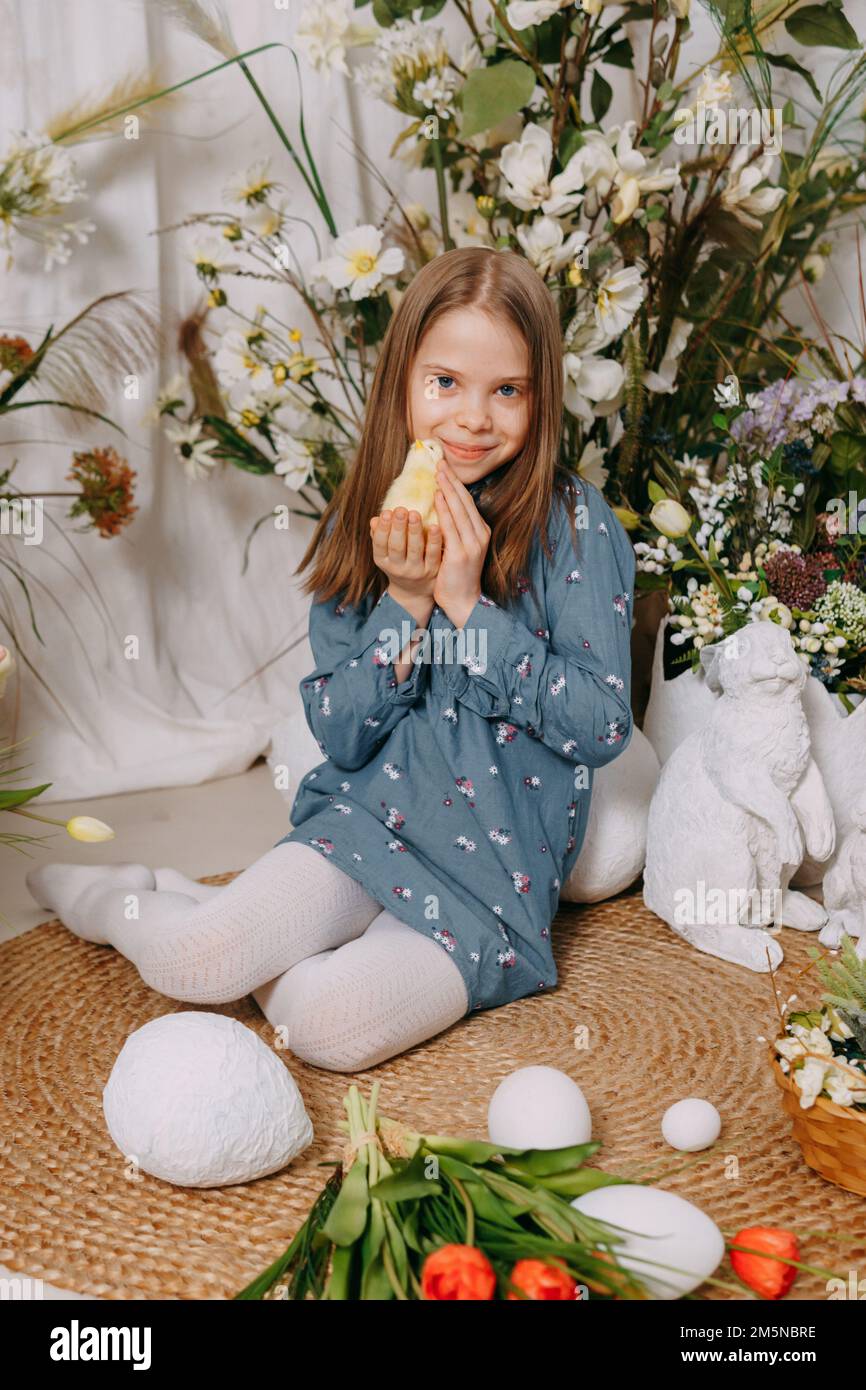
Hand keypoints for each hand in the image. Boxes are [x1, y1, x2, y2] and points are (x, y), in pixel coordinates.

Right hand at [369, 505, 441, 601]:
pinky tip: (435, 526)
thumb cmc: (399, 563)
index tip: (386, 512)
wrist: (415, 591)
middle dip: (398, 527)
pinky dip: (434, 540)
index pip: (380, 544)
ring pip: (415, 549)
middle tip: (401, 510)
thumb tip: (374, 520)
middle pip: (397, 547)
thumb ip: (379, 536)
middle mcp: (398, 568)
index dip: (382, 529)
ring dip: (414, 531)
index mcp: (383, 561)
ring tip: (415, 514)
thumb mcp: (385, 554)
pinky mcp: (432, 571)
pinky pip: (433, 554)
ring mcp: (416, 571)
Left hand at [432, 459, 489, 626]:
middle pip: (465, 501)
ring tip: (437, 473)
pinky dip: (444, 509)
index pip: (468, 502)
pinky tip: (437, 496)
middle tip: (440, 463)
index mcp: (481, 532)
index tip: (445, 469)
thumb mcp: (461, 548)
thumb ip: (456, 530)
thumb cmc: (458, 575)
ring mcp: (472, 544)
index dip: (456, 484)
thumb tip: (442, 509)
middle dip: (452, 481)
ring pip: (459, 510)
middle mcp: (480, 535)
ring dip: (447, 489)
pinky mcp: (461, 553)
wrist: (464, 601)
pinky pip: (451, 526)